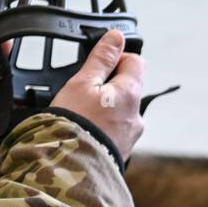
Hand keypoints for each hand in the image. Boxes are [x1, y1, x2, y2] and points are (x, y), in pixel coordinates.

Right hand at [52, 29, 145, 159]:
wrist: (70, 169)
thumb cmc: (74, 123)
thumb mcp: (83, 82)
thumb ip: (102, 58)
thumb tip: (117, 37)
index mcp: (131, 93)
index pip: (136, 61)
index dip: (116, 57)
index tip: (97, 63)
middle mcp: (137, 115)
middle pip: (127, 87)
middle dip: (108, 84)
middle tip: (83, 90)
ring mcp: (131, 136)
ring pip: (120, 110)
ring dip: (104, 106)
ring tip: (80, 112)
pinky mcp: (121, 151)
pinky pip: (114, 130)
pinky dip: (102, 126)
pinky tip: (84, 129)